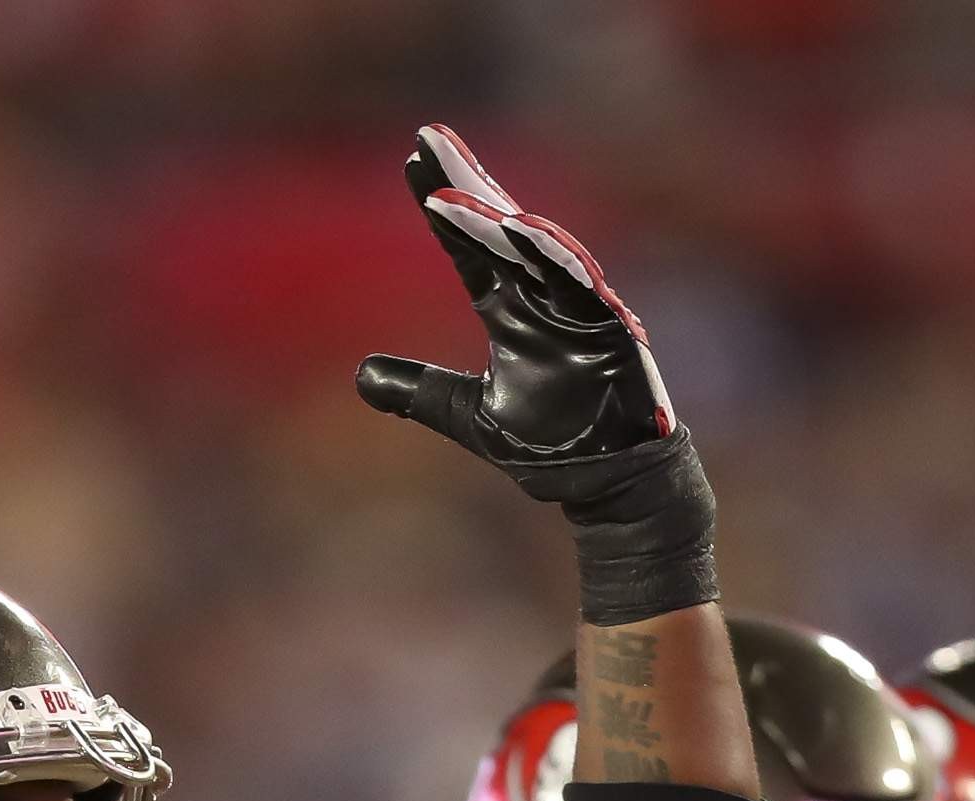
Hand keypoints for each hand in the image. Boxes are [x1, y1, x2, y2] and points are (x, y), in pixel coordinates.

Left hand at [353, 126, 715, 626]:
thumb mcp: (467, 417)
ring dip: (495, 218)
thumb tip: (361, 376)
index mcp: (512, 310)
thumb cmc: (551, 445)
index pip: (470, 246)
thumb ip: (419, 391)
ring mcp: (580, 309)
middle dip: (465, 183)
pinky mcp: (612, 330)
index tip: (412, 160)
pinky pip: (580, 283)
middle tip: (427, 139)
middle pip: (499, 227)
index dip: (441, 206)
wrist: (604, 487)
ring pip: (535, 249)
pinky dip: (551, 255)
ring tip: (452, 191)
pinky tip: (519, 226)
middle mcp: (545, 298)